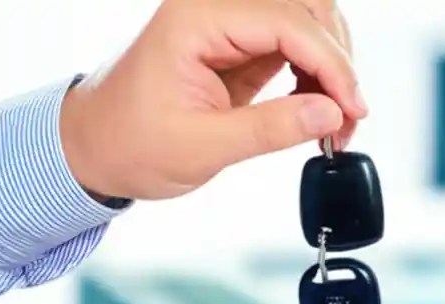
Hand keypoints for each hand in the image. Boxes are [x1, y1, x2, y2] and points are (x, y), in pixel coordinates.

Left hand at [60, 0, 365, 200]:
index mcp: (196, 16)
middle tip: (347, 120)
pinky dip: (317, 75)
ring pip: (309, 21)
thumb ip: (269, 130)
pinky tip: (319, 111)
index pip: (287, 21)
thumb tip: (331, 115)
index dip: (331, 64)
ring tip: (335, 121)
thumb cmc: (128, 142)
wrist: (93, 147)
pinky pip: (295, 44)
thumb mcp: (200, 147)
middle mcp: (214, 7)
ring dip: (332, 66)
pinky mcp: (238, 43)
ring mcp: (228, 22)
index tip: (351, 110)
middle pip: (307, 9)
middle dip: (337, 62)